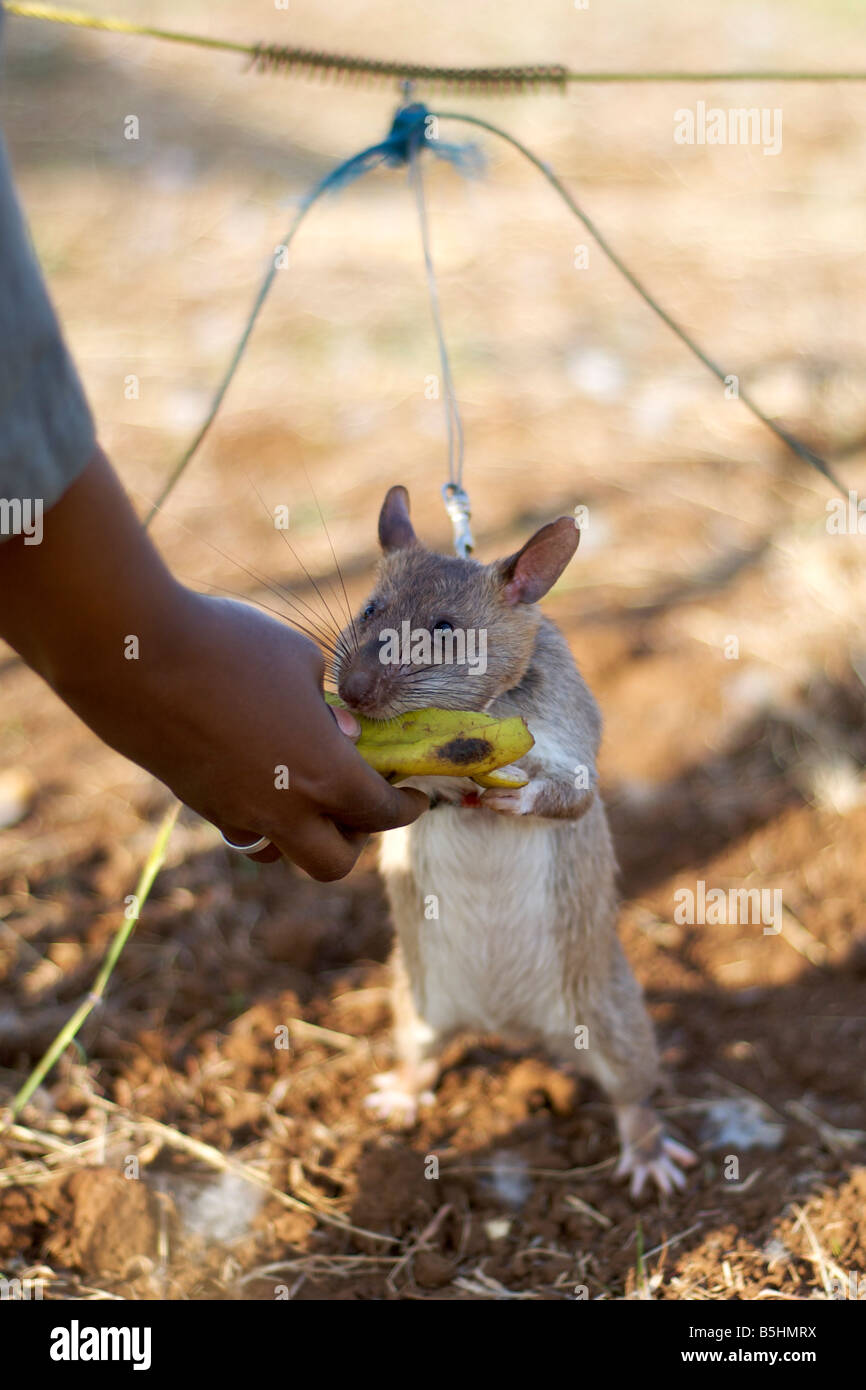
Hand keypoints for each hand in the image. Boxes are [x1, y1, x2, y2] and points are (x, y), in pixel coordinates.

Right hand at [109, 590, 428, 878]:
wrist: (134, 655)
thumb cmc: (229, 645)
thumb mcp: (300, 660)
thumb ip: (330, 706)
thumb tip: (340, 732)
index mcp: (323, 773)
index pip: (380, 813)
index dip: (407, 808)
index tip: (416, 796)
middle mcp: (281, 809)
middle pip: (334, 863)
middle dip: (356, 840)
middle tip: (360, 799)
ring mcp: (234, 812)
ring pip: (281, 853)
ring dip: (303, 833)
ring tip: (305, 787)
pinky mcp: (196, 802)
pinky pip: (242, 826)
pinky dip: (260, 812)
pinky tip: (258, 769)